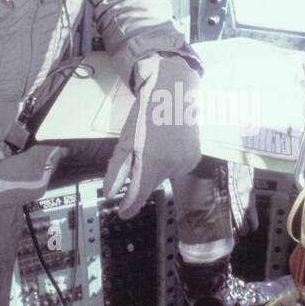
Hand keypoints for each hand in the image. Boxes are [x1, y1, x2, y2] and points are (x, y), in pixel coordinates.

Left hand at [103, 53, 201, 218]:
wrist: (174, 92)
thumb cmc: (146, 113)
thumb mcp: (126, 140)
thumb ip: (117, 169)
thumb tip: (110, 192)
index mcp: (151, 162)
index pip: (139, 195)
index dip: (129, 206)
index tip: (122, 213)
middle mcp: (171, 167)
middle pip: (151, 184)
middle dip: (142, 176)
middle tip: (139, 154)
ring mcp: (186, 163)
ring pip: (164, 176)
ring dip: (156, 168)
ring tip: (156, 145)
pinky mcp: (194, 158)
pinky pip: (177, 169)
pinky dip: (169, 163)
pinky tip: (168, 146)